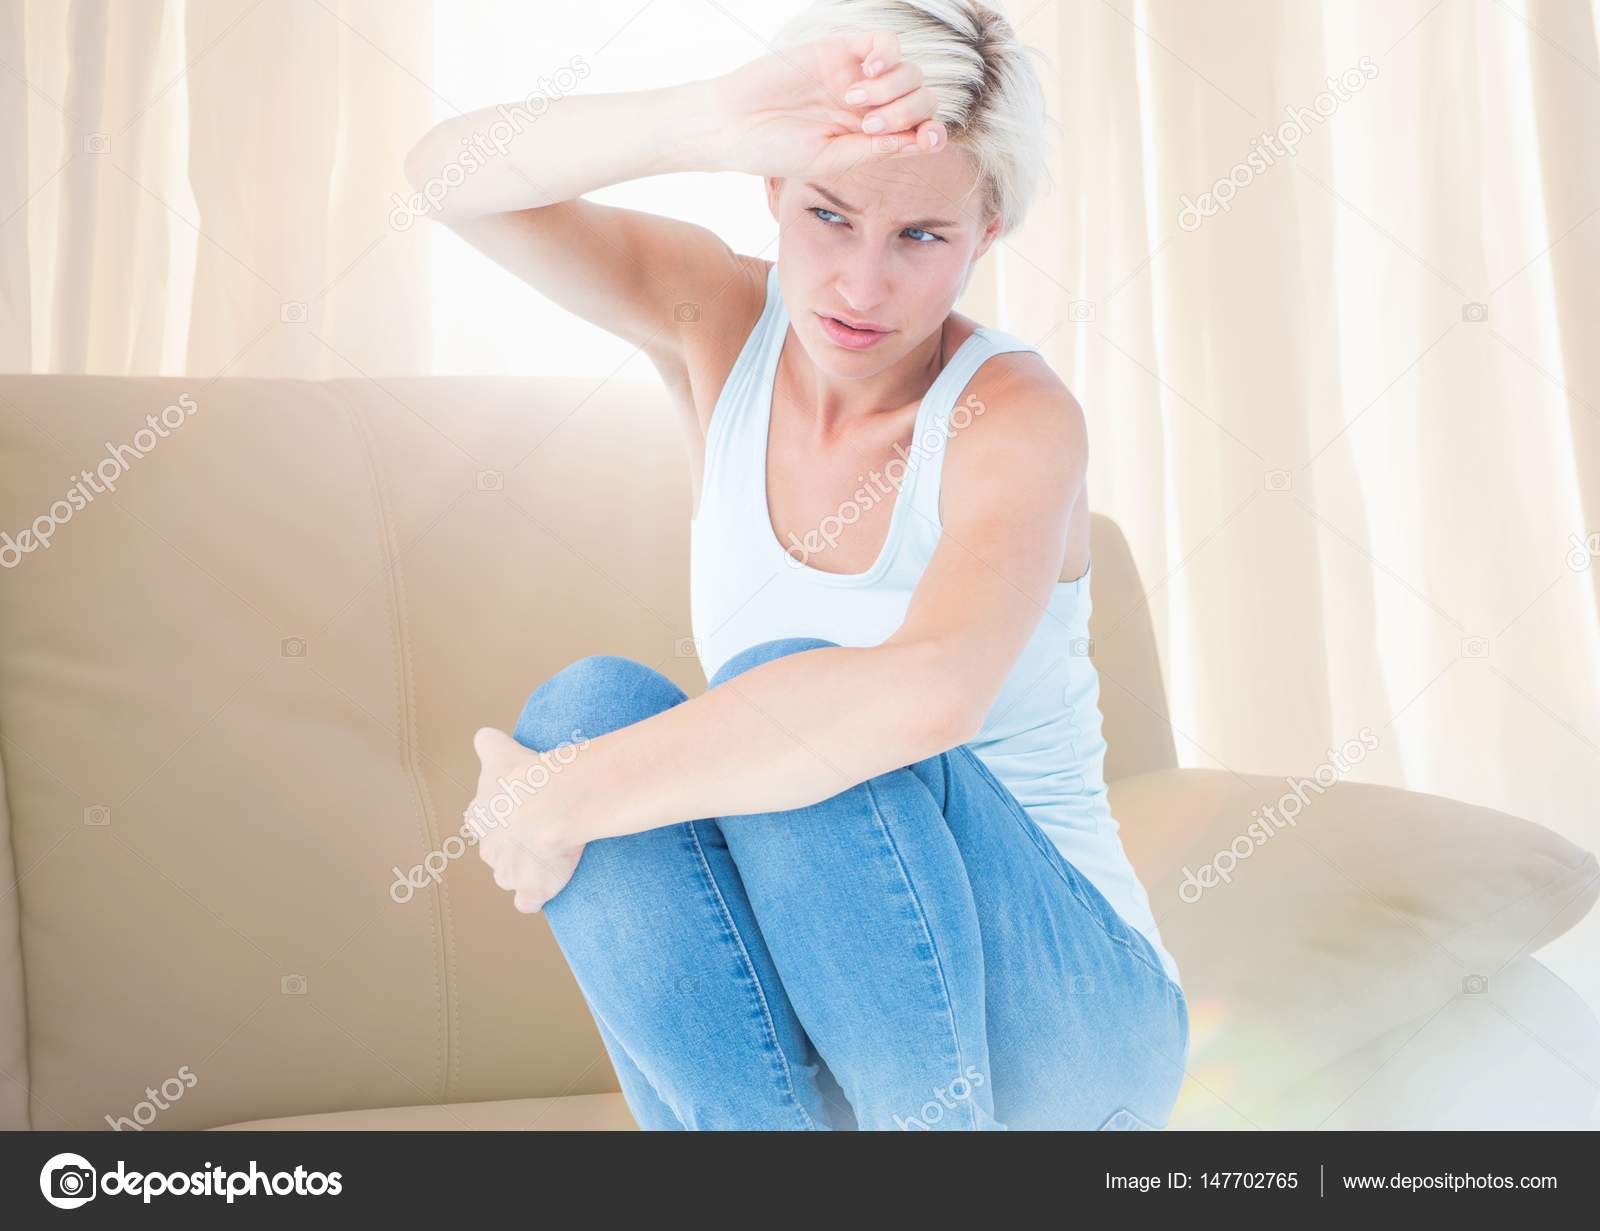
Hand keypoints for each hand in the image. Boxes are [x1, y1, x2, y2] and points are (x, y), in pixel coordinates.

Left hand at [469, 727, 585, 912]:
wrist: (549, 806)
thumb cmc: (526, 777)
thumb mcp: (500, 751)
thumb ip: (489, 745)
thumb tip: (484, 738)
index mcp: (480, 815)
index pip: (481, 818)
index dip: (500, 814)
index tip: (518, 806)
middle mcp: (489, 847)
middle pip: (495, 850)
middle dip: (510, 844)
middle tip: (536, 830)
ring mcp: (507, 872)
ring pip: (509, 876)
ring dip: (523, 870)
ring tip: (547, 859)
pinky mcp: (531, 889)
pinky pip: (527, 901)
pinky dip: (534, 898)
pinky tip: (544, 891)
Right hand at [710, 29, 945, 178]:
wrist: (734, 124)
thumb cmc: (775, 150)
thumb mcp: (827, 160)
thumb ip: (871, 151)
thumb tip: (917, 141)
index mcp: (871, 138)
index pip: (920, 130)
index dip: (934, 132)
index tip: (928, 139)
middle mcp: (871, 107)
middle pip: (922, 99)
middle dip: (908, 112)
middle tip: (870, 126)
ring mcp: (858, 77)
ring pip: (909, 72)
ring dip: (893, 89)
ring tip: (854, 103)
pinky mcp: (841, 51)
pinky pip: (884, 42)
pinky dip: (888, 55)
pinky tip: (869, 72)